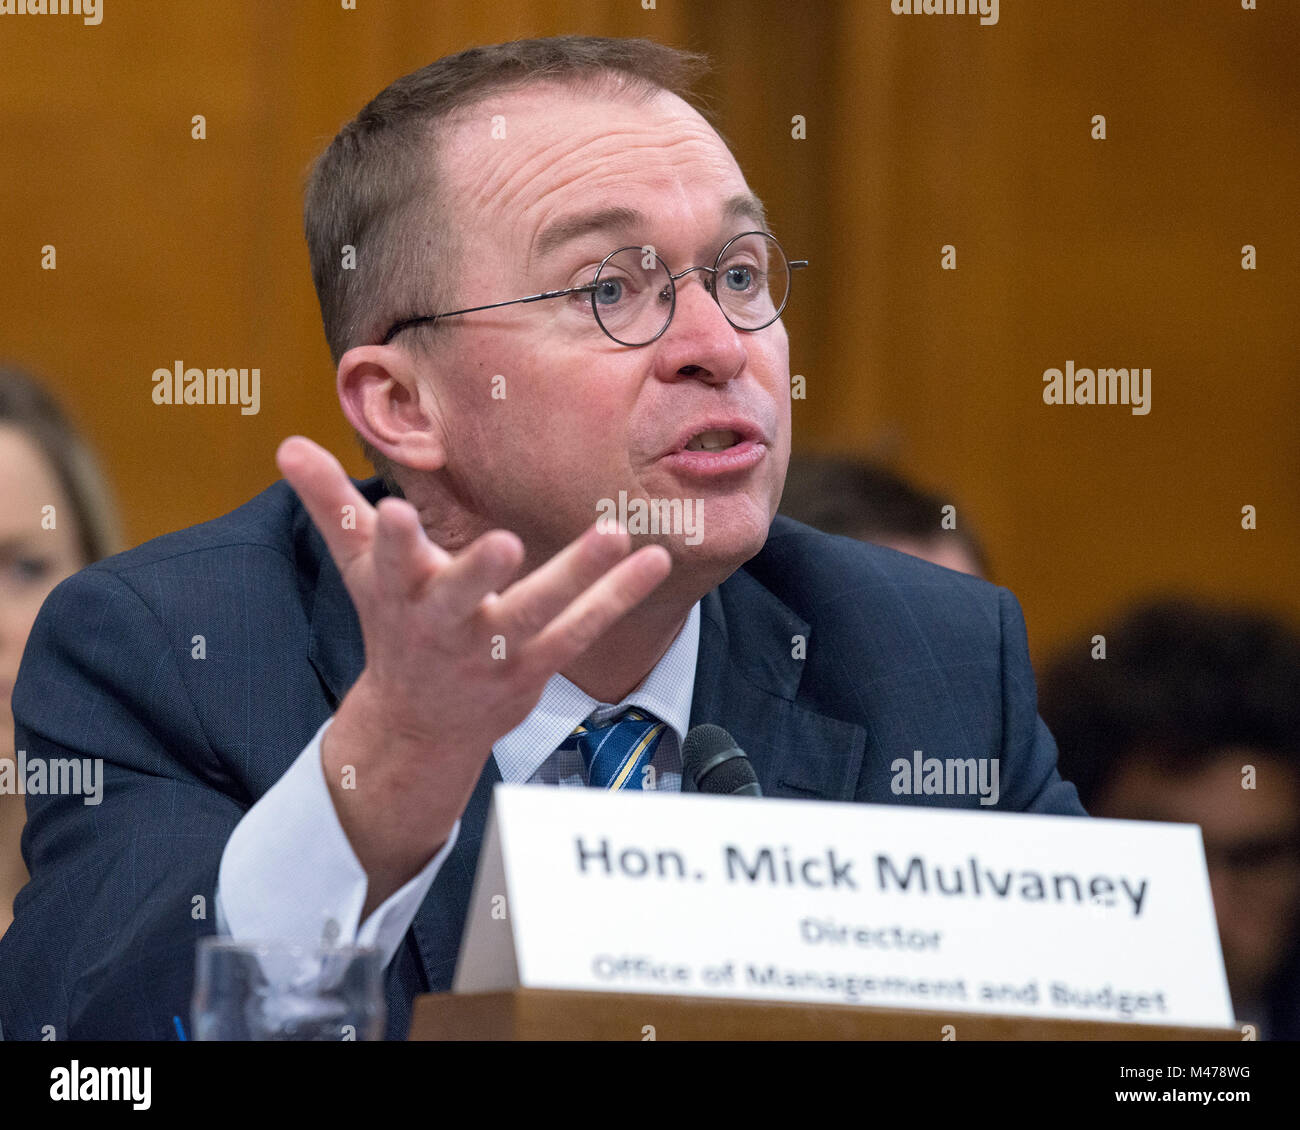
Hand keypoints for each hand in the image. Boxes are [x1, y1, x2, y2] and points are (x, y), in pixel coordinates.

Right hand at [275, 436, 670, 909]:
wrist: (421, 725)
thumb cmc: (394, 627)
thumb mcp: (361, 568)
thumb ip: (331, 506)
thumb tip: (286, 445)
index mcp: (398, 596)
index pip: (389, 565)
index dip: (392, 543)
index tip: (395, 515)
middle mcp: (446, 625)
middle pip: (461, 598)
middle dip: (476, 574)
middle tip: (500, 545)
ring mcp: (495, 649)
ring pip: (538, 612)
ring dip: (577, 575)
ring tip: (614, 534)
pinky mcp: (536, 665)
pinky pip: (582, 629)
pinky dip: (617, 597)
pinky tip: (653, 560)